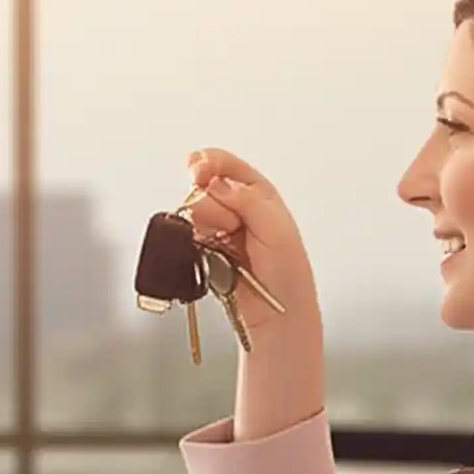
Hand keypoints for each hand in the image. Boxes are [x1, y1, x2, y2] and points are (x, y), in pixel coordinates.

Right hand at [186, 148, 319, 331]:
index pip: (225, 163)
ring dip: (208, 227)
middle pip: (202, 187)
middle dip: (213, 206)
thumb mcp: (276, 228)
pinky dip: (196, 242)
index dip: (208, 163)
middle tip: (232, 225)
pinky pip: (187, 234)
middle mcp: (236, 206)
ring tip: (229, 246)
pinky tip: (214, 253)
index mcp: (257, 192)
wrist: (276, 311)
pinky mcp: (204, 247)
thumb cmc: (287, 271)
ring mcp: (219, 227)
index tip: (198, 173)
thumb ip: (247, 200)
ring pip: (193, 211)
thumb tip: (218, 183)